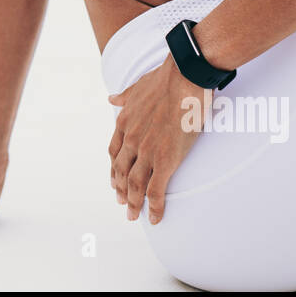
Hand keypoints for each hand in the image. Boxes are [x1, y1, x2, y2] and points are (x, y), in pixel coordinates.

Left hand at [107, 54, 214, 224]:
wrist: (184, 78)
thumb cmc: (166, 78)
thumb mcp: (137, 86)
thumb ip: (124, 96)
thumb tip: (111, 98)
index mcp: (124, 123)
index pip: (114, 153)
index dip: (113, 169)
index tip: (114, 181)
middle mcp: (131, 140)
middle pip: (121, 172)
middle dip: (120, 190)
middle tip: (122, 204)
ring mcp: (147, 152)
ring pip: (134, 185)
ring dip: (133, 204)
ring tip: (133, 216)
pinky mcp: (165, 160)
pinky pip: (156, 191)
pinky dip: (153, 207)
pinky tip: (154, 218)